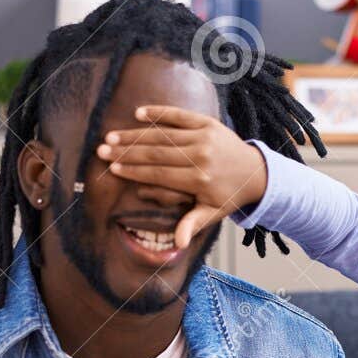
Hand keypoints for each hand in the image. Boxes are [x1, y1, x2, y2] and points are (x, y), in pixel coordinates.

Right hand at [96, 105, 268, 249]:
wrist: (255, 171)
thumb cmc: (228, 195)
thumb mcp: (212, 213)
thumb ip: (193, 224)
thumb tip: (179, 244)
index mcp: (199, 180)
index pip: (159, 174)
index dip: (134, 170)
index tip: (113, 168)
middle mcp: (201, 156)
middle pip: (156, 153)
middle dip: (126, 152)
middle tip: (102, 150)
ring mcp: (204, 136)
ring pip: (163, 135)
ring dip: (135, 134)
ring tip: (112, 136)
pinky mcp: (207, 122)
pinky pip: (179, 115)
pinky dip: (159, 113)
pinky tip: (138, 113)